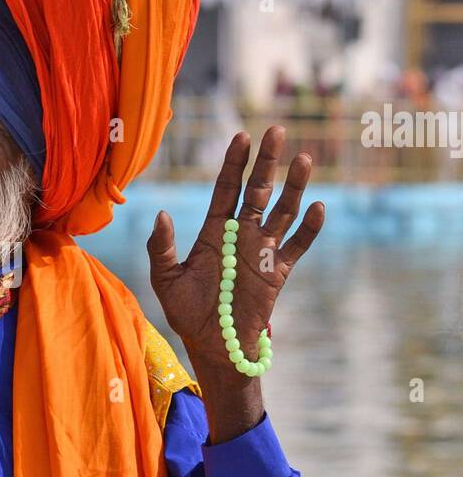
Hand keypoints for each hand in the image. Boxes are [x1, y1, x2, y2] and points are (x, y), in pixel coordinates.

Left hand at [147, 126, 324, 369]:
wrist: (212, 346)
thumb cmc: (186, 312)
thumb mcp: (165, 279)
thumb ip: (160, 247)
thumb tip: (160, 214)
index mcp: (214, 231)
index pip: (226, 188)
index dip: (234, 163)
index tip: (242, 136)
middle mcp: (241, 235)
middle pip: (258, 190)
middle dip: (268, 162)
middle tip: (277, 130)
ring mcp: (262, 252)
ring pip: (282, 211)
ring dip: (294, 186)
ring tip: (305, 159)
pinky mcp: (277, 273)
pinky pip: (297, 246)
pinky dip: (309, 228)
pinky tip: (317, 206)